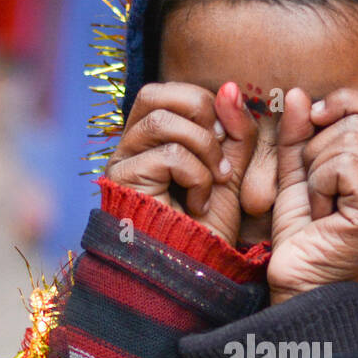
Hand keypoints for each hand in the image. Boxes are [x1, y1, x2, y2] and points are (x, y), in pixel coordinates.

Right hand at [104, 82, 256, 244]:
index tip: (227, 138)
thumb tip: (228, 86)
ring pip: (162, 121)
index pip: (170, 92)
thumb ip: (234, 129)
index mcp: (152, 139)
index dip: (205, 103)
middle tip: (219, 151)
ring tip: (214, 181)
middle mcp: (130, 146)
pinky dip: (197, 176)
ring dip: (203, 148)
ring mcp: (122, 162)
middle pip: (156, 94)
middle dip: (200, 114)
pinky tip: (198, 204)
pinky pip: (168, 155)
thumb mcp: (231, 169)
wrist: (193, 271)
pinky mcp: (123, 181)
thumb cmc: (207, 226)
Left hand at [266, 87, 357, 303]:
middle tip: (316, 191)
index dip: (344, 103)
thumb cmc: (301, 237)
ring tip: (320, 205)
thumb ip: (299, 136)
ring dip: (317, 170)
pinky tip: (323, 212)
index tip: (314, 119)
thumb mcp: (296, 175)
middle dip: (319, 148)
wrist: (299, 284)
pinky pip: (345, 164)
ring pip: (350, 140)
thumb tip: (301, 93)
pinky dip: (320, 183)